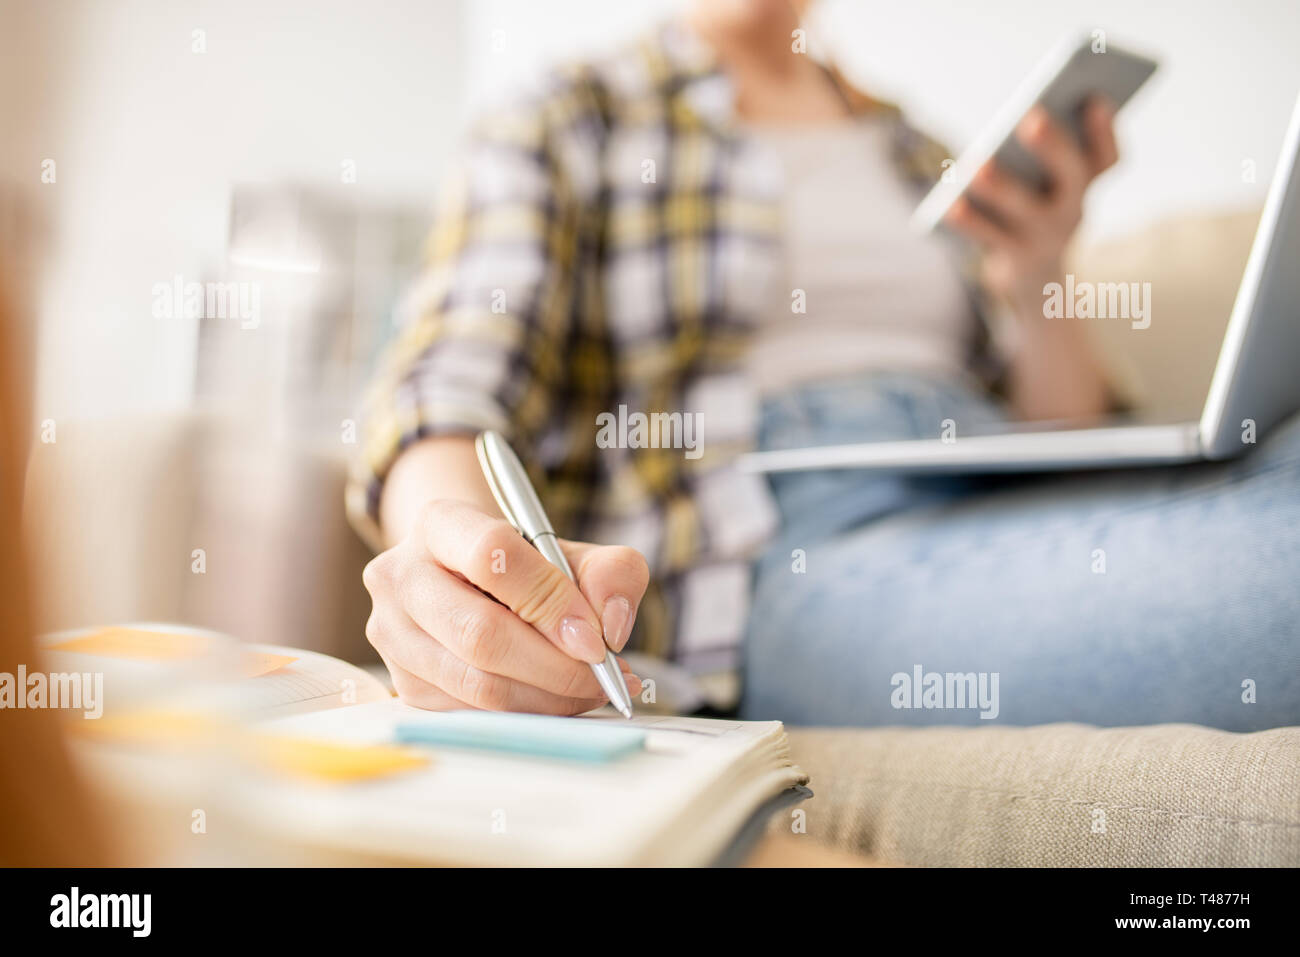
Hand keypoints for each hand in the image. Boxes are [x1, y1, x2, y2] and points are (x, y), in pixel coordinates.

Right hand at [362, 499, 647, 712]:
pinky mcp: (404, 684)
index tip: (597, 638)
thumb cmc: (525, 565)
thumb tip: (611, 628)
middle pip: (480, 633)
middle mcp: (401, 576)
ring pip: (478, 684)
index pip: (491, 556)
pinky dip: (528, 713)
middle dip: (557, 666)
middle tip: (605, 675)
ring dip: (548, 697)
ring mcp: (392, 634)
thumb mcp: (575, 551)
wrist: (468, 580)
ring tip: (592, 689)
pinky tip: (559, 698)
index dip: (550, 601)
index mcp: (440, 523)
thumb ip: (610, 574)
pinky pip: (473, 713)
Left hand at [945, 98, 1118, 309]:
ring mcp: (1046, 236)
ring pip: (1025, 209)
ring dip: (1002, 187)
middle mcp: (1073, 209)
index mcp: (1086, 182)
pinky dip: (970, 221)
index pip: (1108, 157)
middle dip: (1053, 146)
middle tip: (1033, 117)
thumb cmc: (1034, 206)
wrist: (1032, 276)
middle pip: (1071, 176)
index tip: (1095, 98)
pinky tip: (950, 204)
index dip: (1105, 130)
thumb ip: (1038, 150)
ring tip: (978, 165)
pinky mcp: (1014, 258)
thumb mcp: (1044, 180)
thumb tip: (1016, 121)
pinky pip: (990, 236)